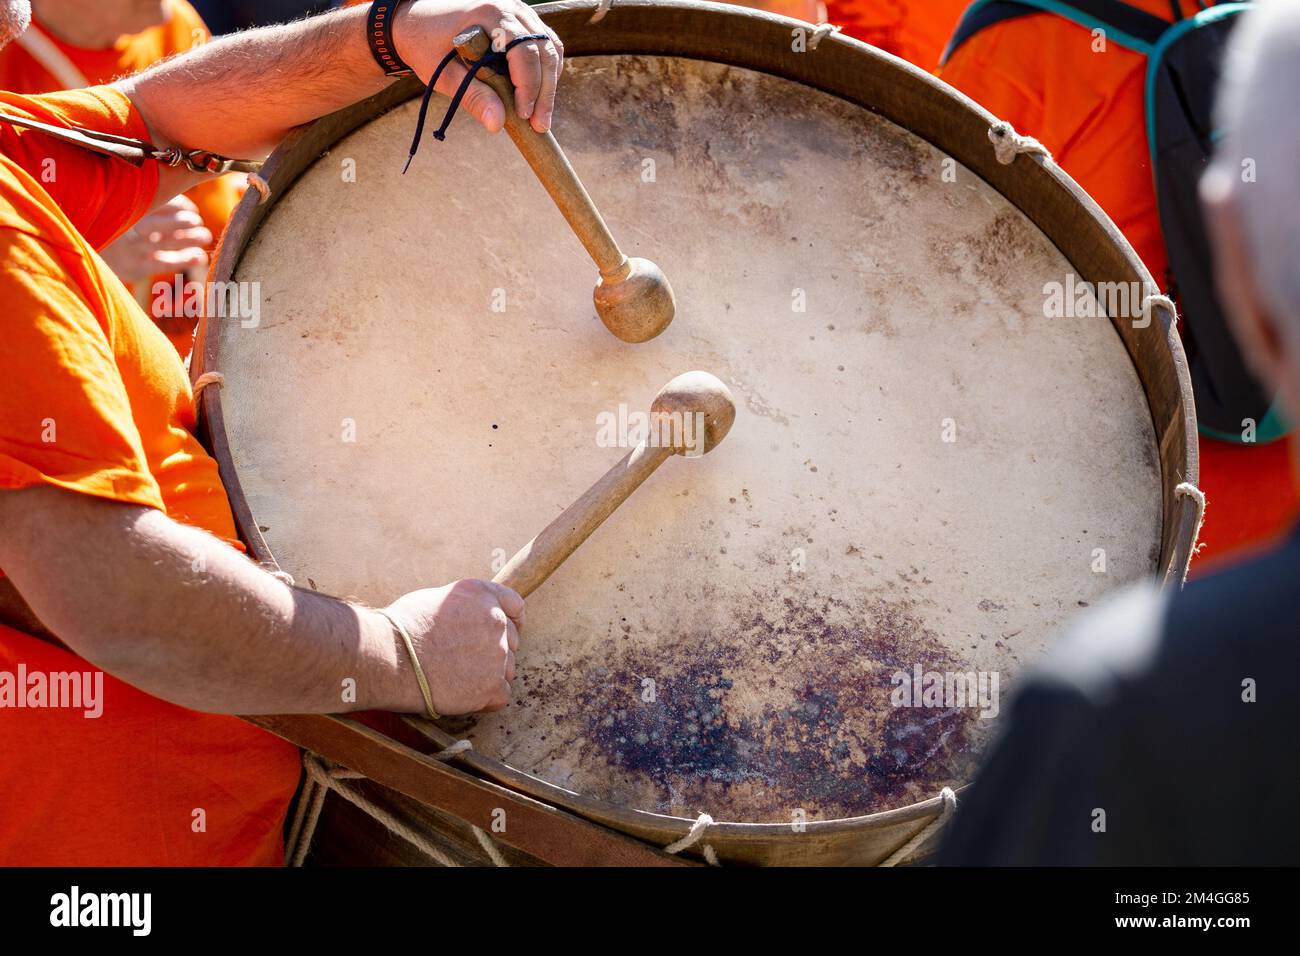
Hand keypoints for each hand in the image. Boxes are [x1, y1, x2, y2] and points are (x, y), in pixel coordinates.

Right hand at [101, 194, 212, 283]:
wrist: (88, 254)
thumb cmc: (114, 226)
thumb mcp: (122, 207)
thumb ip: (148, 201)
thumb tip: (183, 192)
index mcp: (123, 208)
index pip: (154, 203)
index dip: (178, 205)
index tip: (191, 209)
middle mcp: (126, 229)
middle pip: (158, 223)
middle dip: (181, 221)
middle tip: (197, 221)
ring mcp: (132, 250)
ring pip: (164, 242)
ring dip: (188, 239)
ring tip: (205, 236)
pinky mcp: (135, 268)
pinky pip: (163, 263)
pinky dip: (183, 260)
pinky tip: (200, 257)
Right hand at [384, 579, 523, 714]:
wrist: (386, 657)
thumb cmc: (400, 629)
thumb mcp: (435, 599)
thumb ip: (463, 607)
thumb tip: (468, 618)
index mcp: (483, 595)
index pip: (515, 606)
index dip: (511, 620)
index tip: (505, 631)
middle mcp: (496, 621)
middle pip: (512, 640)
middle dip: (494, 651)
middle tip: (466, 662)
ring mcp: (497, 655)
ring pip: (507, 669)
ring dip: (489, 675)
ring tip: (456, 678)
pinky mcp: (492, 686)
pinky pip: (501, 695)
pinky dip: (485, 698)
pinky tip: (461, 695)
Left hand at [393, 0, 563, 133]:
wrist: (418, 21)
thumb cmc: (427, 46)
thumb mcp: (444, 75)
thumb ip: (472, 98)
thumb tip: (497, 124)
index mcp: (489, 14)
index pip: (524, 51)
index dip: (529, 86)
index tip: (523, 116)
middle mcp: (510, 7)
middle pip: (544, 49)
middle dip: (545, 92)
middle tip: (540, 125)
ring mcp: (519, 12)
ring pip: (551, 48)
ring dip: (550, 84)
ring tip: (541, 117)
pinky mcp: (523, 21)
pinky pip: (546, 45)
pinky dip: (547, 72)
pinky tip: (539, 96)